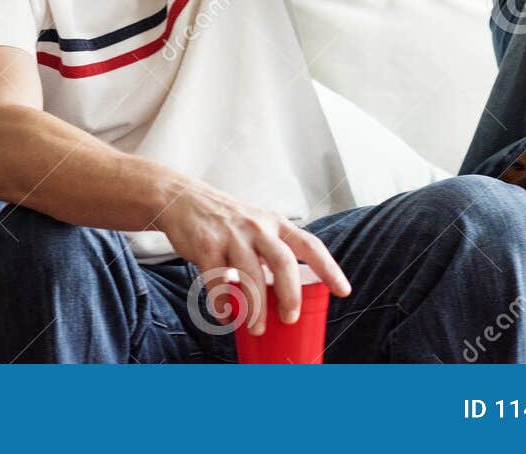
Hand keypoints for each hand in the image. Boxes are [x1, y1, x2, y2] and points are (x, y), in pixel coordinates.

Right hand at [155, 185, 350, 337]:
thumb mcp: (256, 226)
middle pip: (283, 262)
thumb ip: (272, 252)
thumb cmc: (226, 221)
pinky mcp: (206, 246)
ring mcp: (231, 236)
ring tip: (256, 328)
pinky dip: (223, 304)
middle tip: (290, 319)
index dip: (329, 268)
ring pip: (250, 276)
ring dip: (255, 308)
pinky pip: (218, 281)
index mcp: (275, 224)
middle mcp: (257, 227)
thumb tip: (287, 296)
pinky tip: (226, 315)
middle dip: (290, 295)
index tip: (343, 291)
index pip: (310, 244)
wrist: (182, 199)